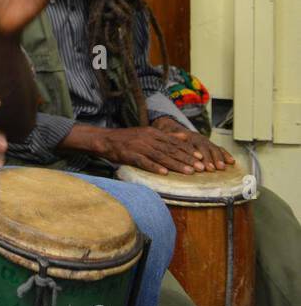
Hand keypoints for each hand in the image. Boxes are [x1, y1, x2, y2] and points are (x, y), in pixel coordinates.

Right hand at [85, 123, 224, 174]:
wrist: (105, 139)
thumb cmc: (127, 138)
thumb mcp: (147, 133)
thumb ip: (167, 135)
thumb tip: (185, 136)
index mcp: (153, 132)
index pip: (174, 142)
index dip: (188, 150)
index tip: (200, 157)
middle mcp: (147, 138)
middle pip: (170, 150)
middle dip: (186, 159)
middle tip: (200, 167)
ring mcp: (138, 146)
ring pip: (160, 156)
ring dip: (175, 165)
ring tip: (188, 172)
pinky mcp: (129, 155)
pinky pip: (144, 162)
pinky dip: (154, 167)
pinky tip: (164, 173)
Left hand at [150, 118, 235, 169]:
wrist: (171, 128)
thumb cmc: (168, 136)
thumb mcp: (166, 136)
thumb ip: (171, 136)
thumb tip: (175, 135)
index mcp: (186, 136)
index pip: (193, 146)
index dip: (197, 156)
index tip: (200, 165)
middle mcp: (197, 138)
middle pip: (204, 148)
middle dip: (208, 159)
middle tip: (211, 169)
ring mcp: (204, 141)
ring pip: (213, 148)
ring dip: (218, 158)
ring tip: (222, 167)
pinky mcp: (209, 144)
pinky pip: (219, 148)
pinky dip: (225, 154)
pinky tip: (231, 161)